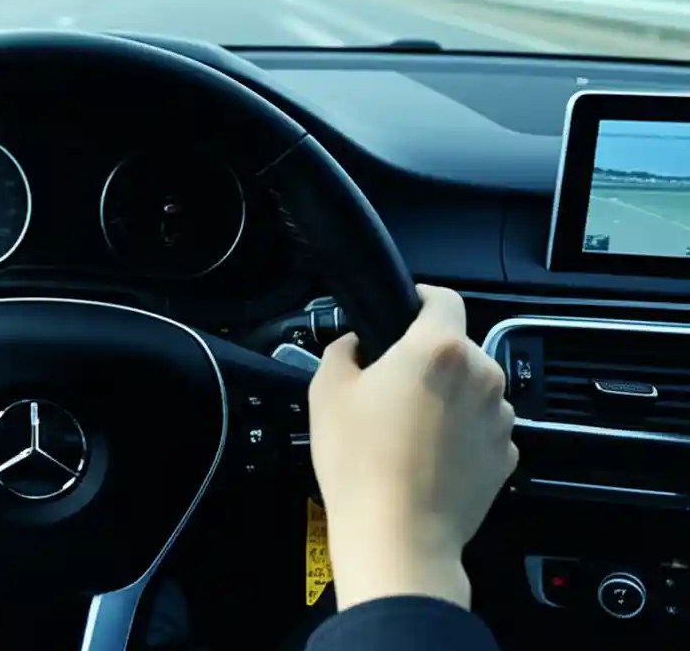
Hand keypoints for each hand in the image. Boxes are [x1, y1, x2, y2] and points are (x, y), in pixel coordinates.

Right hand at [309, 285, 517, 610]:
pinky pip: (481, 429)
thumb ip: (344, 350)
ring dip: (448, 398)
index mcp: (439, 348)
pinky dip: (461, 435)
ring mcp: (500, 418)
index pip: (443, 298)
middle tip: (390, 389)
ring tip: (409, 431)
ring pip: (471, 390)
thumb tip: (359, 344)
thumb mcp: (326, 391)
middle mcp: (481, 374)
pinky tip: (429, 459)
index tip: (404, 311)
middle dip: (428, 360)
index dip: (420, 300)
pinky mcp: (508, 456)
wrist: (398, 535)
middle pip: (457, 349)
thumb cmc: (358, 459)